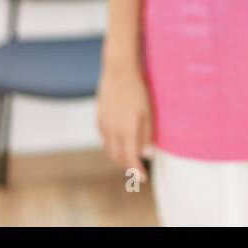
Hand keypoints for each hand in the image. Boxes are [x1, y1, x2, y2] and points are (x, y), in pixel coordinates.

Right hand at [96, 55, 152, 182]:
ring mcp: (103, 124)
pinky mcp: (99, 117)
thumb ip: (147, 134)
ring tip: (128, 157)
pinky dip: (111, 145)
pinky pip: (103, 138)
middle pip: (118, 157)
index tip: (143, 177)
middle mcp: (112, 130)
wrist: (118, 70)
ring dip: (118, 156)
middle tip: (137, 168)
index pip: (131, 158)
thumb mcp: (148, 112)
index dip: (137, 171)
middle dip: (127, 165)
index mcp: (127, 130)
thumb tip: (147, 154)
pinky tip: (117, 142)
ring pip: (109, 149)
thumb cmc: (138, 90)